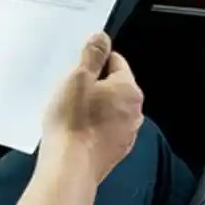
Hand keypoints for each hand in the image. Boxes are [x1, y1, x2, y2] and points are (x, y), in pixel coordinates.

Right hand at [39, 32, 144, 183]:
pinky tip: (75, 130)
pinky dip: (93, 126)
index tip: (78, 70)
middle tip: (70, 91)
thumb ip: (93, 55)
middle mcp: (135, 111)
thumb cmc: (73, 122)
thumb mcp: (79, 78)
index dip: (94, 62)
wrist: (69, 167)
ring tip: (71, 113)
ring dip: (93, 106)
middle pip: (114, 86)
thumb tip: (102, 37)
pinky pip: (105, 128)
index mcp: (129, 89)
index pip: (116, 62)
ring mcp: (127, 133)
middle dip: (94, 85)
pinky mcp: (116, 150)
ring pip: (110, 108)